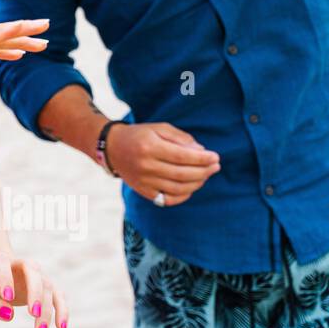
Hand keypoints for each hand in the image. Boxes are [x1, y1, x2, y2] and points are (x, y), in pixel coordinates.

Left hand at [0, 250, 67, 327]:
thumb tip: (8, 314)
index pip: (1, 262)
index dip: (5, 277)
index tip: (8, 297)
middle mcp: (18, 263)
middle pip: (31, 269)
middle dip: (35, 290)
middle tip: (32, 313)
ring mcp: (34, 274)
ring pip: (46, 285)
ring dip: (46, 309)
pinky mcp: (44, 286)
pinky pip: (58, 295)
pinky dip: (62, 310)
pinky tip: (61, 327)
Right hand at [105, 122, 219, 205]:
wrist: (112, 148)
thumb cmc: (139, 135)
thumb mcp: (158, 128)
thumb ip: (180, 138)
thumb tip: (201, 151)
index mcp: (150, 146)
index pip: (182, 156)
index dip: (202, 158)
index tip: (216, 157)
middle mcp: (146, 165)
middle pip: (182, 173)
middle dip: (204, 171)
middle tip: (216, 166)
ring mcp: (144, 180)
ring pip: (177, 188)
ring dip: (197, 183)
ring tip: (206, 175)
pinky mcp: (143, 191)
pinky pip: (167, 199)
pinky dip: (183, 196)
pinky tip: (191, 187)